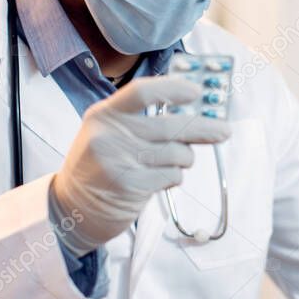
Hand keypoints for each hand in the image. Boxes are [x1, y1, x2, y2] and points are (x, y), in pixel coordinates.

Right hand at [50, 75, 230, 253]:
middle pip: (170, 125)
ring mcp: (119, 161)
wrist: (74, 209)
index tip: (197, 91)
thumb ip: (140, 120)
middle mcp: (109, 134)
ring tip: (172, 163)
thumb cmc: (100, 167)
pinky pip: (172, 175)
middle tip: (224, 130)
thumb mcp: (108, 133)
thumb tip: (192, 111)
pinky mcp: (130, 186)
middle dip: (203, 128)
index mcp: (103, 114)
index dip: (173, 89)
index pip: (141, 92)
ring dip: (184, 159)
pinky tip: (161, 179)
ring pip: (176, 153)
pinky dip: (174, 176)